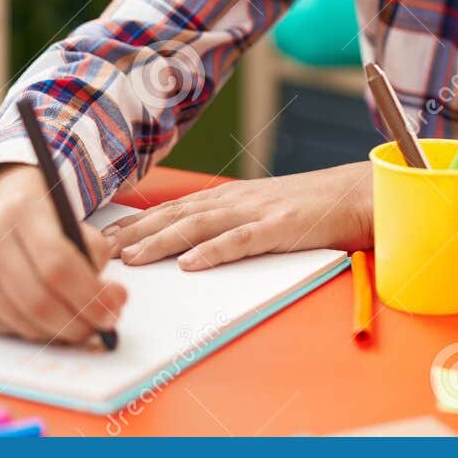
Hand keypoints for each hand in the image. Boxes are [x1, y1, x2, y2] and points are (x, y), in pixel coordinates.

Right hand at [0, 164, 127, 343]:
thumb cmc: (44, 212)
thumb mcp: (74, 217)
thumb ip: (93, 252)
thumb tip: (109, 303)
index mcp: (20, 211)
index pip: (57, 265)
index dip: (91, 295)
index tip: (116, 306)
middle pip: (37, 301)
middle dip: (79, 322)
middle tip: (104, 325)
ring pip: (22, 321)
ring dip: (61, 331)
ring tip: (83, 322)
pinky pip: (7, 327)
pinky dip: (37, 331)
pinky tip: (52, 319)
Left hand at [103, 163, 372, 270]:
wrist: (361, 194)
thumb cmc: (311, 209)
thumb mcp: (261, 213)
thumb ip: (226, 226)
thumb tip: (187, 247)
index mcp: (228, 198)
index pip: (170, 209)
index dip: (133, 224)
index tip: (98, 239)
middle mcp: (236, 199)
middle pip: (175, 215)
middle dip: (134, 233)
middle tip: (96, 250)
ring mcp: (258, 211)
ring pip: (200, 225)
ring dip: (162, 242)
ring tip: (132, 259)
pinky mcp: (283, 227)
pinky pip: (243, 240)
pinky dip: (215, 251)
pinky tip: (191, 263)